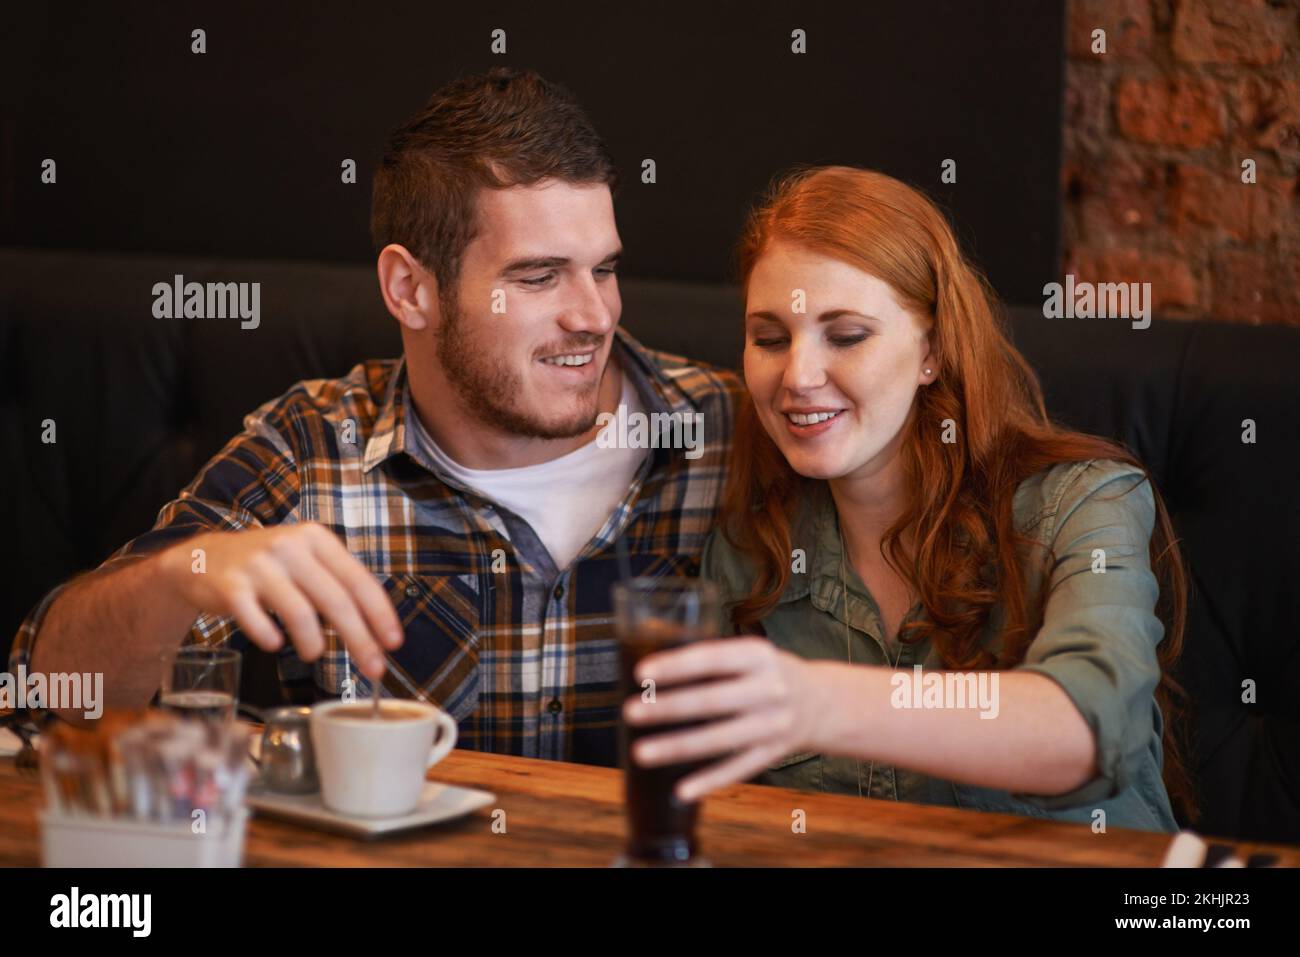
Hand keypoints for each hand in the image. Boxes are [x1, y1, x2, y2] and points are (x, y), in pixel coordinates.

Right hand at [161, 523, 402, 678]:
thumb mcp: (305, 561)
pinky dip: (270, 638)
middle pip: (336, 601)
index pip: (359, 580)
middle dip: (360, 640)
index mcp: (317, 539)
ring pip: (300, 612)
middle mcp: (291, 547)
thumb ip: (336, 586)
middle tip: (373, 668)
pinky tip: (275, 643)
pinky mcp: (230, 586)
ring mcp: (259, 565)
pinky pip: (258, 621)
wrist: (203, 558)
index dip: (380, 614)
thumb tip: (375, 630)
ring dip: (314, 642)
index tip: (394, 643)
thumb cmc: (268, 567)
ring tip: (315, 654)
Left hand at [621, 636, 821, 801]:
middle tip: (629, 712)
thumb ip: (711, 661)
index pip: (711, 659)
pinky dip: (708, 781)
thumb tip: (651, 671)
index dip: (675, 666)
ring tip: (640, 752)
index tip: (641, 672)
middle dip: (667, 708)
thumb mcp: (750, 654)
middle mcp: (769, 689)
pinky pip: (736, 769)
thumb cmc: (767, 673)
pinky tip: (680, 791)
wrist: (822, 702)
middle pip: (711, 701)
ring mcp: (773, 724)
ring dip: (676, 747)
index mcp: (758, 655)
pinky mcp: (773, 753)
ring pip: (719, 740)